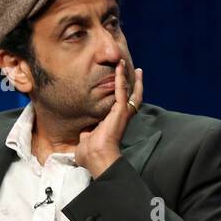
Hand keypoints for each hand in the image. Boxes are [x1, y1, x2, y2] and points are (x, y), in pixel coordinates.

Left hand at [74, 59, 143, 178]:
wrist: (97, 158)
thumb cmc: (91, 155)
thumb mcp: (86, 140)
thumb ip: (87, 133)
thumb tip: (84, 131)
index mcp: (113, 123)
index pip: (120, 105)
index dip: (122, 95)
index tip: (122, 85)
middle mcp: (121, 117)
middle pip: (131, 96)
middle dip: (133, 83)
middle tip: (137, 71)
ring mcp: (122, 113)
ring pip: (129, 90)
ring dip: (127, 76)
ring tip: (125, 62)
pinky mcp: (120, 111)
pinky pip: (121, 90)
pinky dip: (120, 77)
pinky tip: (119, 66)